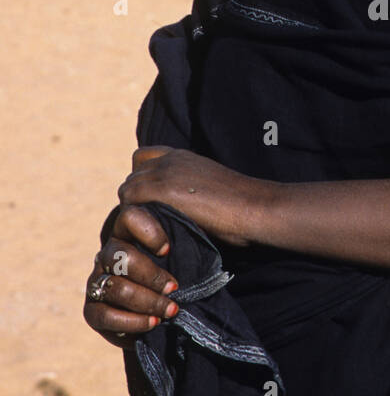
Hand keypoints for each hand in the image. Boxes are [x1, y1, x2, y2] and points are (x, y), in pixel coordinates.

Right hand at [83, 204, 179, 347]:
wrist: (162, 312)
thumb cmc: (177, 274)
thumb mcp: (184, 253)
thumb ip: (185, 238)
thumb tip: (206, 227)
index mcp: (129, 232)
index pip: (130, 217)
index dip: (148, 232)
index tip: (168, 250)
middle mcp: (109, 254)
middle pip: (122, 257)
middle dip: (152, 276)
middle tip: (175, 288)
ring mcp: (97, 281)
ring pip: (116, 287)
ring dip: (147, 301)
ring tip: (170, 310)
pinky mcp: (92, 310)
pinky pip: (103, 315)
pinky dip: (131, 322)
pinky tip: (152, 323)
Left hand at [117, 146, 274, 248]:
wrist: (256, 207)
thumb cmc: (243, 206)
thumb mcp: (210, 188)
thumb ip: (190, 190)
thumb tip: (181, 211)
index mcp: (182, 156)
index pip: (142, 158)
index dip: (142, 180)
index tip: (152, 202)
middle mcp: (170, 160)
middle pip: (132, 177)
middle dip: (136, 201)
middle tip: (150, 226)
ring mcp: (165, 173)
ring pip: (127, 190)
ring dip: (134, 212)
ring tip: (151, 234)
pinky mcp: (163, 190)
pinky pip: (131, 203)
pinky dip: (136, 222)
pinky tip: (154, 238)